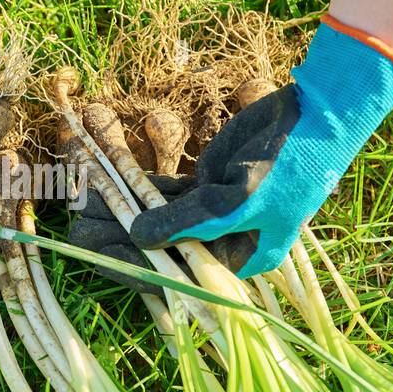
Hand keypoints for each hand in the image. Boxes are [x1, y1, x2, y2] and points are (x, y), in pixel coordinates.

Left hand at [71, 16, 392, 287]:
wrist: (314, 115)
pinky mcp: (206, 185)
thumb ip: (186, 220)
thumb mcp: (235, 199)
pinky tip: (106, 182)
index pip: (181, 276)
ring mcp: (213, 214)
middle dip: (123, 238)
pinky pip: (167, 193)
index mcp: (241, 260)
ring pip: (162, 218)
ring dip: (126, 210)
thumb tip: (138, 237)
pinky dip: (139, 188)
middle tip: (78, 229)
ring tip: (82, 204)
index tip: (98, 259)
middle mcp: (225, 243)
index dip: (139, 268)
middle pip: (165, 248)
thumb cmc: (287, 166)